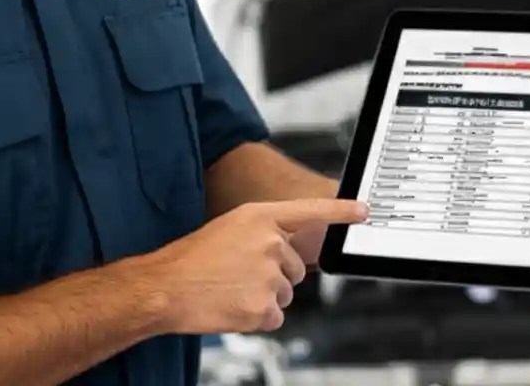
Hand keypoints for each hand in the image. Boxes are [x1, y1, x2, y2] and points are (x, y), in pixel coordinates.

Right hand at [141, 199, 367, 333]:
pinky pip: (275, 316)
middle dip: (273, 275)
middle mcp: (271, 242)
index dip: (341, 211)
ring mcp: (269, 275)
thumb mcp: (228, 229)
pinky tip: (233, 307)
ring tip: (231, 290)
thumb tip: (283, 252)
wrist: (165, 288)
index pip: (311, 210)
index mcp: (260, 217)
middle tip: (238, 276)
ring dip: (262, 297)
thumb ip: (261, 234)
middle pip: (295, 267)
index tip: (364, 210)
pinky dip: (257, 318)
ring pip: (285, 293)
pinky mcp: (265, 307)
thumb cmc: (191, 260)